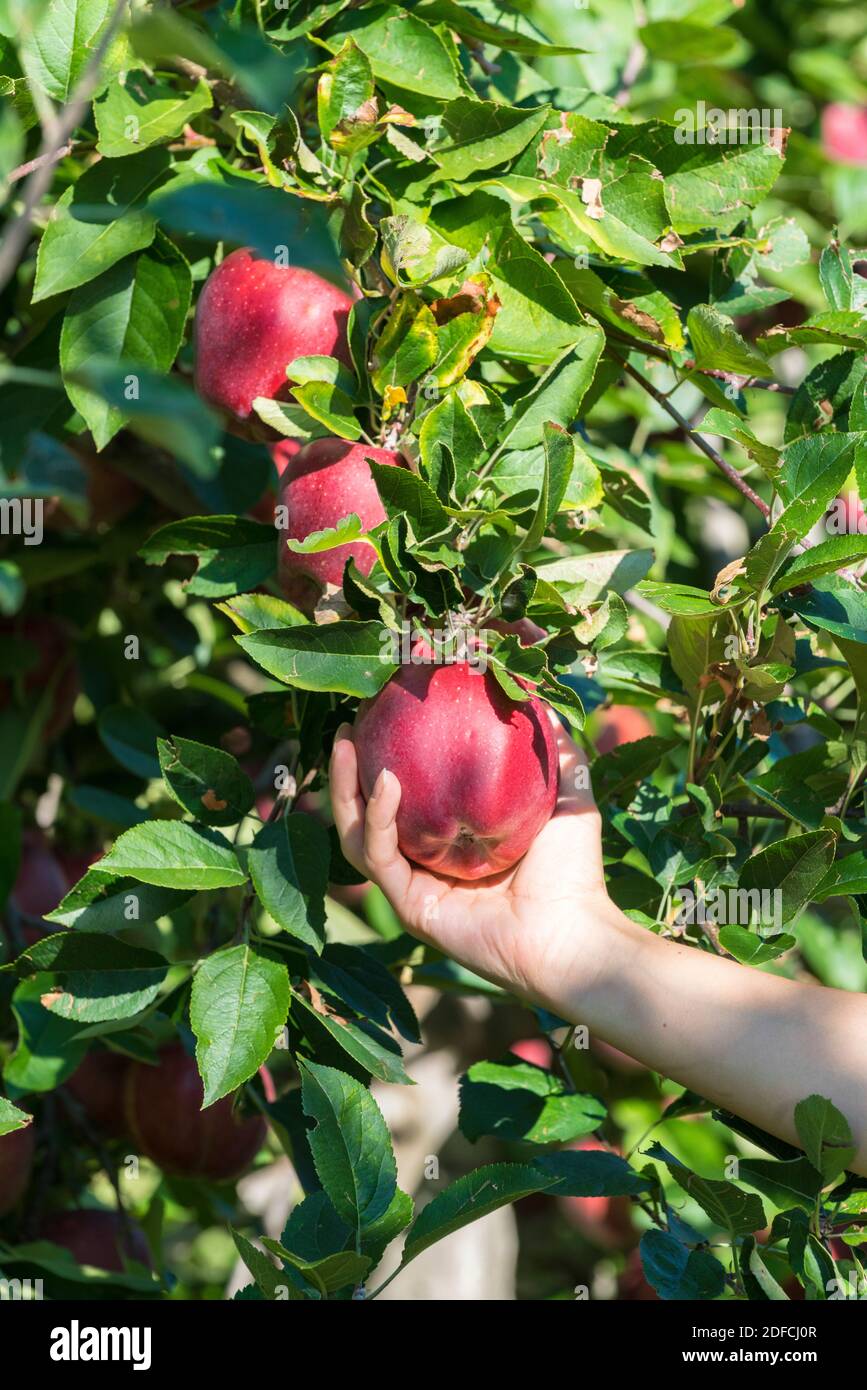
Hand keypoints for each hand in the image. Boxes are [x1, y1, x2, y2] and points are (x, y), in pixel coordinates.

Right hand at [330, 714, 627, 1010]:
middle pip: (370, 810)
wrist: (572, 932)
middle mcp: (430, 861)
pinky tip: (385, 781)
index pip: (410, 793)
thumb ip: (552, 751)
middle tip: (350, 723)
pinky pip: (379, 857)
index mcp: (456, 838)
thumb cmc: (575, 871)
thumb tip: (539, 699)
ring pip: (360, 833)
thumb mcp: (567, 794)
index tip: (384, 709)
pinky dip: (376, 818)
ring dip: (346, 788)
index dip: (390, 753)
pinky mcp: (409, 906)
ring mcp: (416, 885)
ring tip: (346, 744)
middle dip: (351, 767)